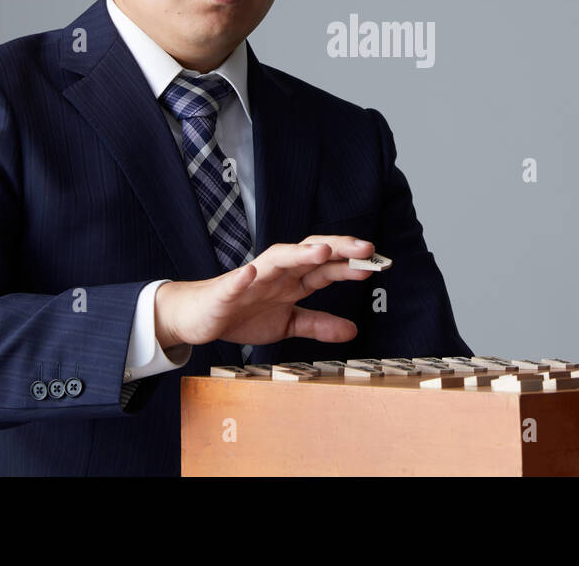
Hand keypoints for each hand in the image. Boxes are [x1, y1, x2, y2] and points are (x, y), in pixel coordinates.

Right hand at [154, 235, 379, 347]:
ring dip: (298, 253)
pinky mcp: (225, 291)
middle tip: (365, 249)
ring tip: (321, 252)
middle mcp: (276, 273)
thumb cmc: (242, 314)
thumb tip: (353, 330)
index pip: (326, 268)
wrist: (199, 318)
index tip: (379, 263)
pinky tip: (251, 272)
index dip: (351, 264)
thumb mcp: (287, 323)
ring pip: (277, 260)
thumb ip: (318, 324)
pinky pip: (234, 282)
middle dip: (337, 249)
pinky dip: (243, 276)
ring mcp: (251, 279)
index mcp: (292, 281)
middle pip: (309, 253)